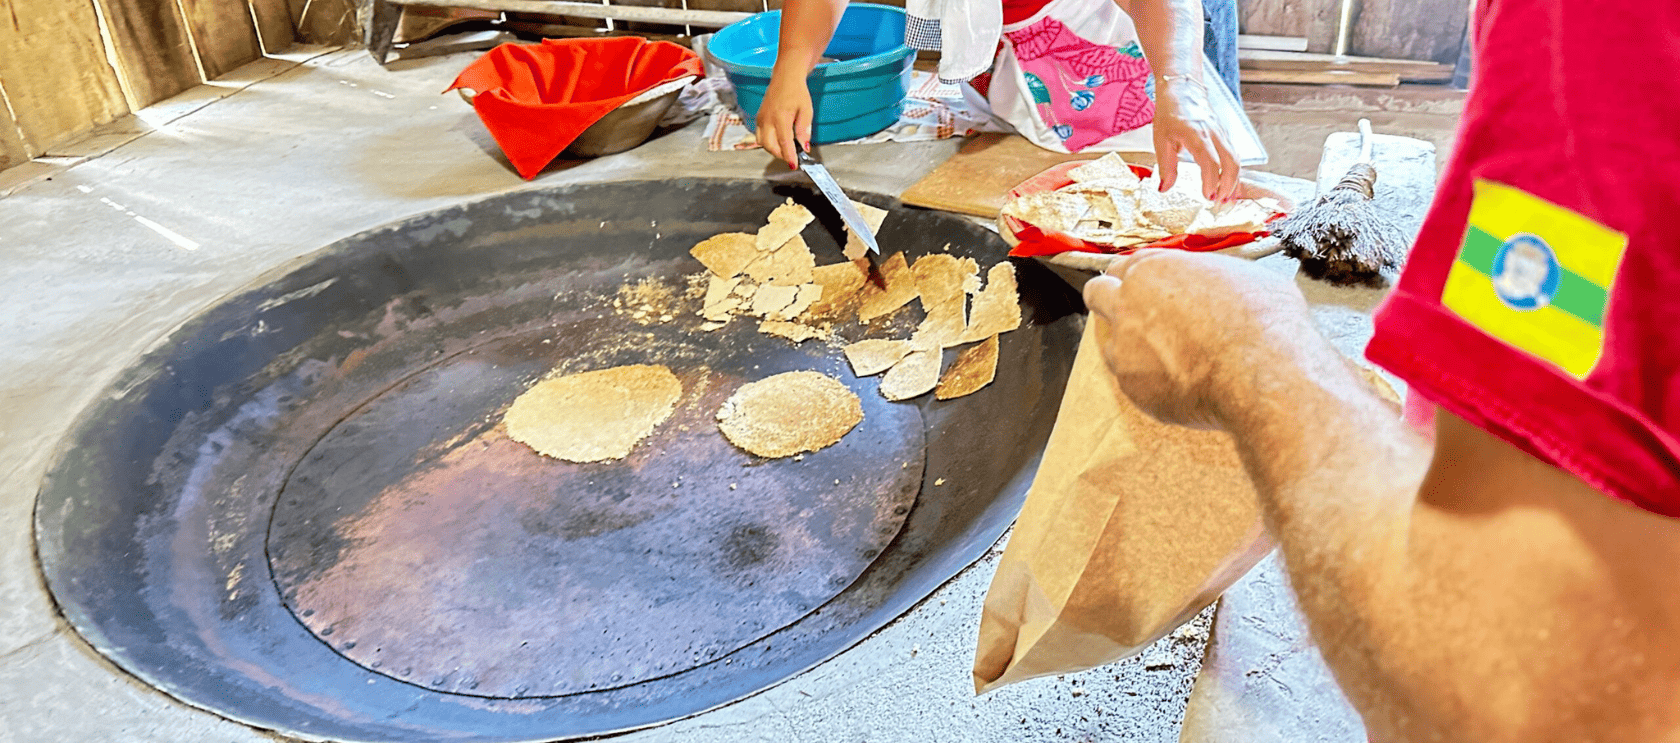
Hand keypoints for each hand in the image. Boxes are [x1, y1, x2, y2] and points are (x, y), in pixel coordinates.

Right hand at [756, 73, 813, 168]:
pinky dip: (768, 142)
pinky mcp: (759, 118)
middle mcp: (768, 119)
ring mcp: (761, 118)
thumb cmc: (796, 92)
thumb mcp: (806, 111)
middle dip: (780, 155)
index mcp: (780, 117)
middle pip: (770, 146)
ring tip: (786, 148)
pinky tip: (778, 140)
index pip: (784, 143)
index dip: (789, 156)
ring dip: (773, 149)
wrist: (785, 78)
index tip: (794, 165)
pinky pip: (760, 135)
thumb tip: (804, 146)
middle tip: (792, 156)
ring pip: (762, 142)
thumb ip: (804, 130)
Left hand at [1081, 249, 1317, 427]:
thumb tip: (1216, 285)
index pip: (1125, 265)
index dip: (1135, 277)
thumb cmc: (1265, 323)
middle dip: (1110, 300)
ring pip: (1108, 340)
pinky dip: (1148, 380)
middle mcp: (1129, 302)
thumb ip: (1211, 278)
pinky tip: (1178, 381)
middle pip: (1098, 293)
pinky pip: (1130, 379)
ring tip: (1165, 356)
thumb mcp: (1245, 278)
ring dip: (1128, 345)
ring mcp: (1124, 346)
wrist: (1262, 375)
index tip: (1143, 288)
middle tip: (1135, 315)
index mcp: (1156, 268)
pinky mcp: (1131, 385)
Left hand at [1152, 78, 1240, 201]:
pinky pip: (1234, 155)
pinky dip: (1234, 172)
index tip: (1207, 196)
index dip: (1211, 181)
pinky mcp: (1225, 135)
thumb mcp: (1161, 140)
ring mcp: (1222, 133)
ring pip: (1236, 159)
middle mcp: (1213, 133)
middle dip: (1229, 185)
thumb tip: (1165, 188)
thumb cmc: (1170, 113)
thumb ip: (1165, 166)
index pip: (1210, 161)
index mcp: (1196, 133)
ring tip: (1227, 199)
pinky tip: (1229, 185)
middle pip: (1231, 161)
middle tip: (1220, 202)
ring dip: (1234, 181)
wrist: (1182, 88)